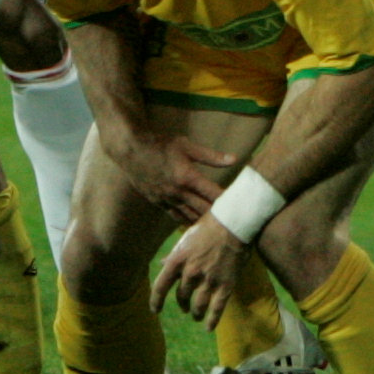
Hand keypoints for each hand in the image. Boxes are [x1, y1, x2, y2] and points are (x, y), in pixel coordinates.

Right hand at [104, 127, 235, 221]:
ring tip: (219, 228)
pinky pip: (177, 217)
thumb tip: (234, 159)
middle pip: (204, 210)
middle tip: (234, 221)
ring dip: (205, 223)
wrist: (131, 151)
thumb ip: (211, 156)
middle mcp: (178, 192)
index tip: (242, 206)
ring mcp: (167, 200)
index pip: (213, 194)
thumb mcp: (187, 146)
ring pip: (191, 217)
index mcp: (188, 177)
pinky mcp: (159, 203)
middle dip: (220, 216)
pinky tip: (197, 226)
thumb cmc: (160, 145)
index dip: (228, 202)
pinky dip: (189, 222)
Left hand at [152, 216, 253, 324]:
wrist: (234, 223)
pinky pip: (217, 308)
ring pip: (198, 306)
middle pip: (181, 297)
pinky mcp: (226, 285)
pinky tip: (208, 328)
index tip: (155, 310)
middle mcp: (191, 272)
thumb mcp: (186, 239)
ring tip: (196, 316)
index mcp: (178, 260)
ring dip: (196, 313)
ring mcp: (209, 280)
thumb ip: (175, 254)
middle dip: (182, 304)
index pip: (161, 286)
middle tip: (184, 307)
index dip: (156, 301)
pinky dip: (212, 320)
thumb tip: (162, 263)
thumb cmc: (208, 227)